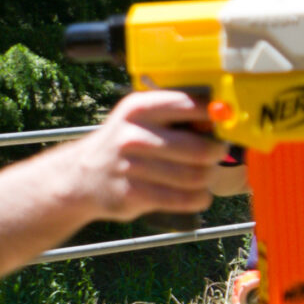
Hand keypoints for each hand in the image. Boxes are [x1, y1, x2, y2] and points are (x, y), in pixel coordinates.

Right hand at [66, 91, 222, 219]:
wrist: (81, 177)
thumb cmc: (124, 143)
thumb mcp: (139, 118)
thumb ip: (175, 114)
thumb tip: (223, 117)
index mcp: (139, 108)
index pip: (191, 105)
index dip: (215, 117)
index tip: (223, 125)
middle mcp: (134, 135)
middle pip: (200, 149)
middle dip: (216, 153)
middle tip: (216, 154)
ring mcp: (131, 166)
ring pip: (195, 176)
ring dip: (208, 178)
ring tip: (204, 175)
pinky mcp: (133, 194)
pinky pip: (183, 198)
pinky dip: (199, 198)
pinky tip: (198, 194)